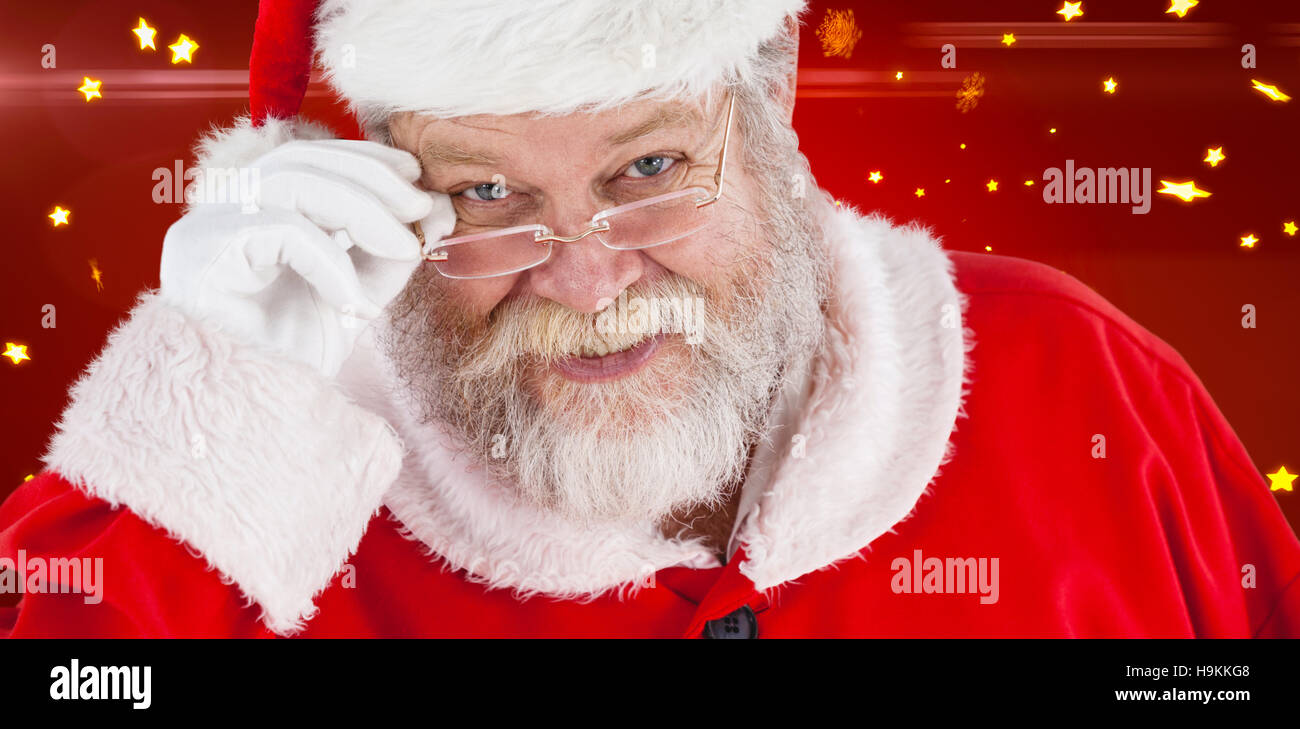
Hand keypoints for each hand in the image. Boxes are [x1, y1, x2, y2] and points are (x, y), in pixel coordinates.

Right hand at [160, 138, 454, 375]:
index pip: (306, 159)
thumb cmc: (293, 364)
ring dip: (361, 209)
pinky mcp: (199, 256)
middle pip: (298, 160)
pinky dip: (330, 260)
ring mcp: (203, 231)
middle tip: (421, 210)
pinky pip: (276, 229)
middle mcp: (220, 215)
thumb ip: (388, 253)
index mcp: (251, 216)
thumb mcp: (356, 296)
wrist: (253, 422)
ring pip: (287, 181)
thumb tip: (437, 210)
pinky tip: (355, 303)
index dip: (364, 160)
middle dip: (371, 178)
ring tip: (406, 249)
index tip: (416, 176)